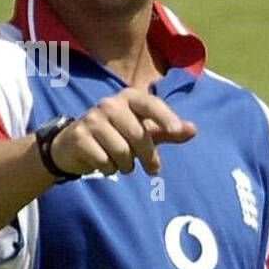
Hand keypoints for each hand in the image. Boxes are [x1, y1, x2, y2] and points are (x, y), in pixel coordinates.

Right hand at [51, 88, 196, 176]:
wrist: (75, 144)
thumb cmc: (118, 135)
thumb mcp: (145, 131)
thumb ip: (169, 131)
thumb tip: (193, 130)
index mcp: (130, 98)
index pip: (151, 104)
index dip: (165, 117)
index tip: (177, 130)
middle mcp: (110, 104)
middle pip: (139, 135)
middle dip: (149, 157)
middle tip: (153, 169)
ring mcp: (92, 119)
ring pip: (122, 152)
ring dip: (127, 165)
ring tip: (122, 162)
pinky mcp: (78, 136)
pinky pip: (104, 161)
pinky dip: (109, 168)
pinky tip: (105, 163)